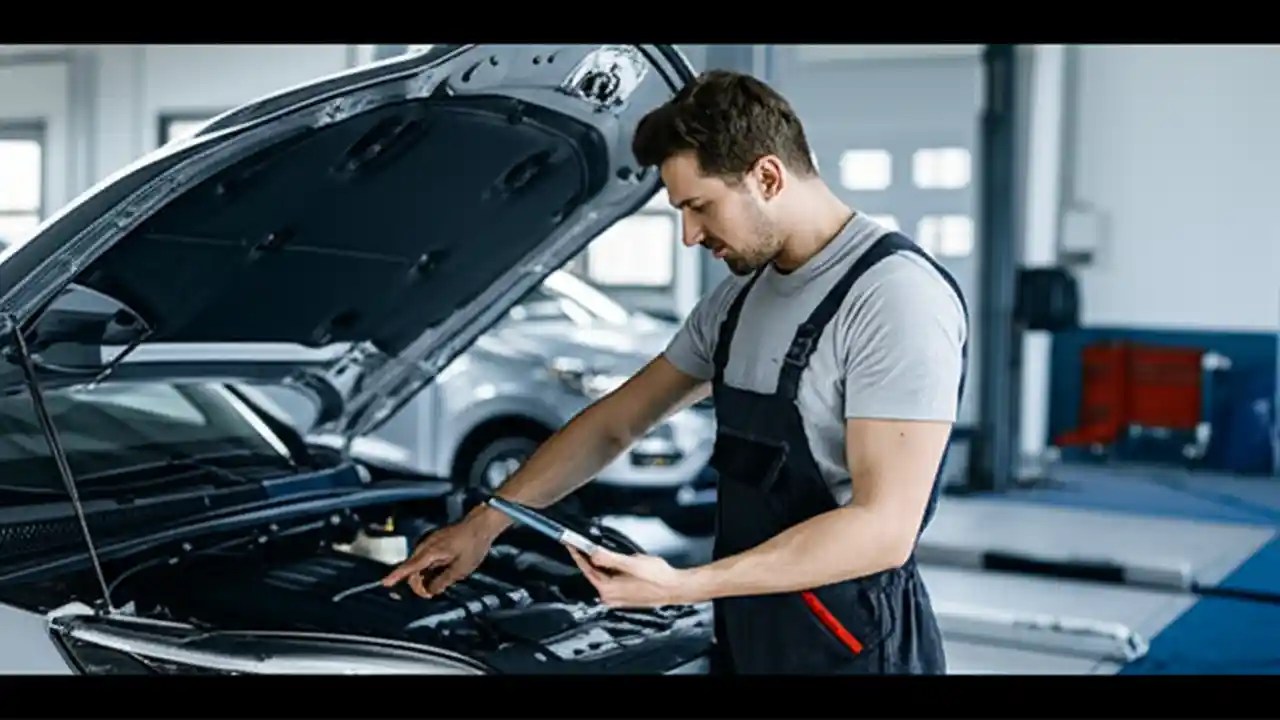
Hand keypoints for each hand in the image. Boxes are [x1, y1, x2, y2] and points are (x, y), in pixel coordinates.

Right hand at [380, 513, 497, 597]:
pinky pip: (425, 559)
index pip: (409, 567)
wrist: (481, 525)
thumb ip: (443, 581)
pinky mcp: (435, 542)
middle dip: (417, 584)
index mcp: (430, 552)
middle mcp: (425, 546)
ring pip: (418, 564)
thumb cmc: (473, 546)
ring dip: (423, 577)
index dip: (396, 576)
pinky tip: (440, 574)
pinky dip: (428, 569)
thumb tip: (430, 590)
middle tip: (432, 594)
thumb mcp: (461, 569)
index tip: (384, 583)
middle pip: (412, 569)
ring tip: (438, 585)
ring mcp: (430, 543)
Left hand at [565, 546, 689, 607]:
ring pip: (603, 577)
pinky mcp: (626, 597)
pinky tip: (618, 562)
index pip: (587, 569)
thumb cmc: (658, 578)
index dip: (578, 555)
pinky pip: (612, 581)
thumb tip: (593, 554)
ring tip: (602, 550)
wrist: (675, 587)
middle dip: (589, 558)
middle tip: (582, 544)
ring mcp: (618, 598)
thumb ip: (609, 558)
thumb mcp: (631, 563)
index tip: (571, 545)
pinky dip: (611, 570)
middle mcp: (611, 597)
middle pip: (594, 574)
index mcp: (608, 590)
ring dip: (602, 564)